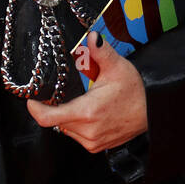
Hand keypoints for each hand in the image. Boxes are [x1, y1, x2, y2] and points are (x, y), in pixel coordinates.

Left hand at [25, 36, 147, 150]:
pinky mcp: (96, 146)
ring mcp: (92, 141)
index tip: (31, 101)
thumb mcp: (117, 66)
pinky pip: (76, 136)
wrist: (153, 112)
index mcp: (87, 111)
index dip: (35, 109)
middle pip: (57, 120)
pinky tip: (91, 114)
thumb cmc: (136, 91)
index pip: (48, 118)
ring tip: (87, 103)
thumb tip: (92, 36)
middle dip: (60, 107)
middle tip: (76, 93)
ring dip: (69, 116)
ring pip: (66, 129)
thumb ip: (100, 51)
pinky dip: (78, 125)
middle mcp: (87, 130)